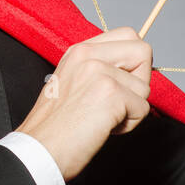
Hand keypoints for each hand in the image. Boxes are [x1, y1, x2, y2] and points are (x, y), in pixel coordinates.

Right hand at [15, 26, 151, 181]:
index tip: (121, 83)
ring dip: (131, 109)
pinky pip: (142, 109)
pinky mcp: (111, 93)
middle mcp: (88, 54)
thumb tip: (135, 70)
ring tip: (102, 119)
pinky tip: (103, 128)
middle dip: (140, 80)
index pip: (128, 35)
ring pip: (144, 87)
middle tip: (118, 101)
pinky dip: (128, 125)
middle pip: (143, 51)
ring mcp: (99, 71)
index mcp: (79, 51)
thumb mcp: (73, 82)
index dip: (133, 61)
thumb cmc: (55, 126)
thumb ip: (100, 69)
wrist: (39, 149)